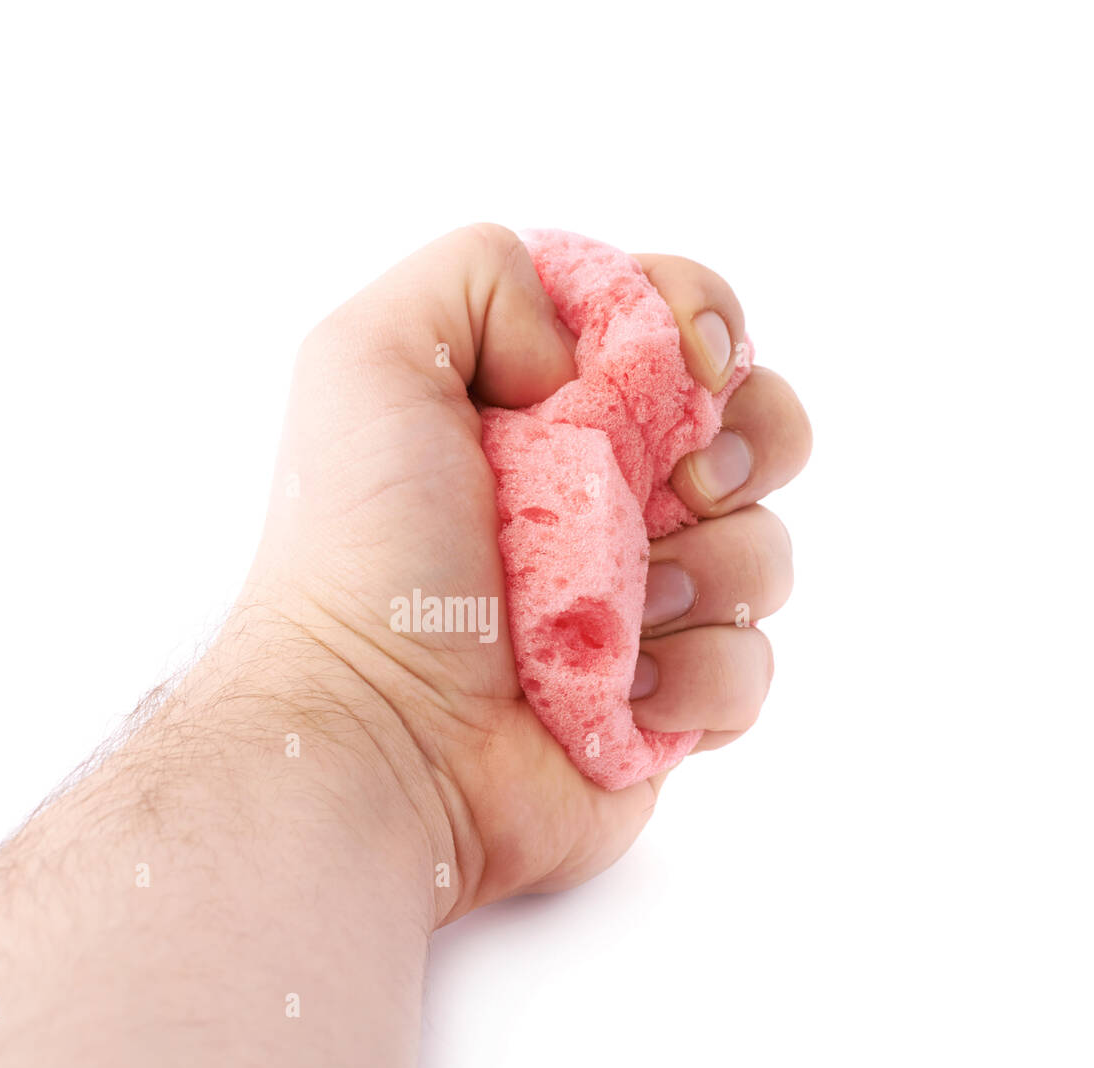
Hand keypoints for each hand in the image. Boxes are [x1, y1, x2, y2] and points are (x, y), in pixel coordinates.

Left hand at [233, 224, 810, 922]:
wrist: (373, 730)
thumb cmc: (362, 552)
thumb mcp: (370, 357)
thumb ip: (481, 275)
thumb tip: (591, 352)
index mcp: (550, 411)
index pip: (679, 329)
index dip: (704, 326)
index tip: (684, 364)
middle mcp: (606, 500)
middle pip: (756, 430)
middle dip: (749, 440)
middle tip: (686, 479)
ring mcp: (643, 605)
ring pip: (767, 550)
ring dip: (715, 569)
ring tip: (627, 607)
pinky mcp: (668, 703)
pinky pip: (751, 668)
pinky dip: (700, 678)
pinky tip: (624, 693)